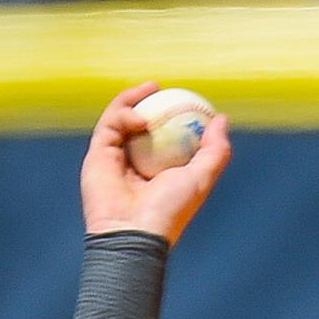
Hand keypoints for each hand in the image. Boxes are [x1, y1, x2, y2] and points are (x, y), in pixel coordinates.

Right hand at [80, 81, 232, 244]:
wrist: (135, 231)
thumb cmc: (171, 208)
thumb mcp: (202, 177)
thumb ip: (215, 150)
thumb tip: (221, 119)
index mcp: (160, 168)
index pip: (165, 134)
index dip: (173, 114)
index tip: (186, 97)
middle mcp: (136, 162)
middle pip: (139, 124)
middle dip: (147, 101)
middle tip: (160, 86)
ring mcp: (114, 158)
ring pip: (120, 119)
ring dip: (133, 101)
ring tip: (151, 90)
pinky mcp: (96, 155)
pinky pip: (109, 126)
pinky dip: (123, 116)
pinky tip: (139, 118)